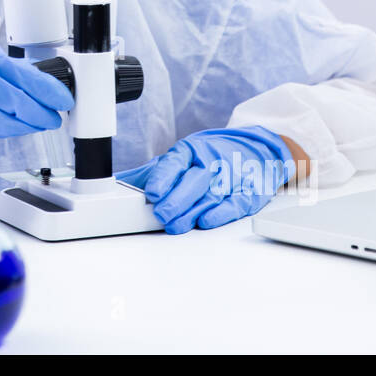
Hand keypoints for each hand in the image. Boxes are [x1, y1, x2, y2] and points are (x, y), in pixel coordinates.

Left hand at [118, 127, 291, 233]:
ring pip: (212, 194)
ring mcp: (232, 177)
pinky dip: (221, 213)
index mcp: (192, 150)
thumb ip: (153, 171)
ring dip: (193, 211)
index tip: (151, 193)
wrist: (256, 149)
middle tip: (161, 214)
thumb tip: (119, 183)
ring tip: (174, 225)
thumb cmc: (211, 156)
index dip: (163, 177)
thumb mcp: (182, 157)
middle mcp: (212, 162)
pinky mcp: (249, 192)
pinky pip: (236, 203)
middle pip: (194, 180)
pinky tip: (206, 221)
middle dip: (176, 199)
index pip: (175, 161)